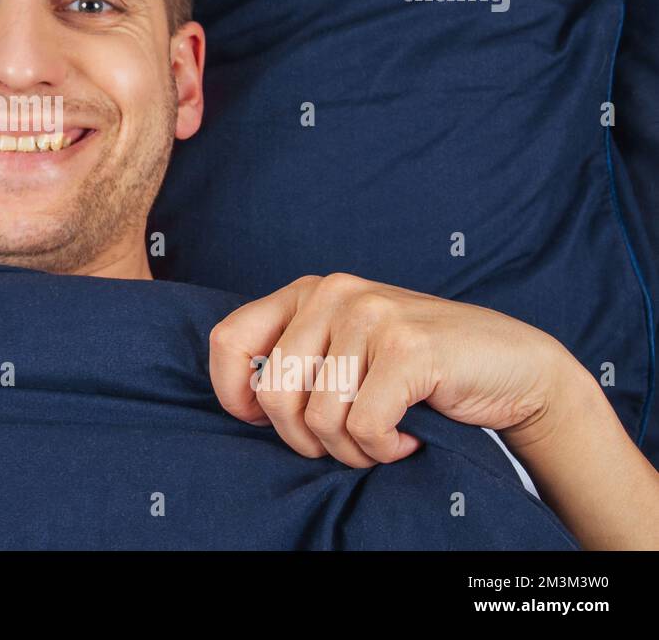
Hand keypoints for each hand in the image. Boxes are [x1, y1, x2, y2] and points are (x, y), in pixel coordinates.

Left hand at [208, 272, 582, 466]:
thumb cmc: (418, 370)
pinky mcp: (409, 348)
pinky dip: (383, 448)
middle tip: (344, 443)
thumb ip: (296, 361)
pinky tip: (407, 437)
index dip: (234, 394)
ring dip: (351, 450)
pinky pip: (364, 425)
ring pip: (320, 417)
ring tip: (382, 439)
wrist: (515, 366)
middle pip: (272, 392)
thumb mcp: (345, 351)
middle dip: (304, 439)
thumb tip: (243, 400)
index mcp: (307, 292)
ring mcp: (371, 315)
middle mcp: (333, 293)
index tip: (263, 421)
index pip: (228, 340)